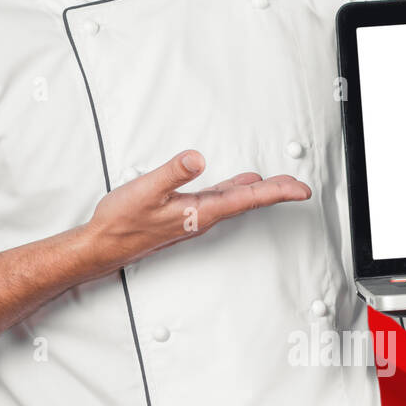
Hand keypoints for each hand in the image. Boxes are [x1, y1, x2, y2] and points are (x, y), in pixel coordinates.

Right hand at [83, 149, 310, 270]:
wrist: (104, 246)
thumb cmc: (122, 222)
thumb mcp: (146, 191)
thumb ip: (172, 173)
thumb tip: (197, 159)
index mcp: (201, 211)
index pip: (248, 199)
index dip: (278, 192)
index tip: (301, 190)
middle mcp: (203, 216)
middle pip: (248, 201)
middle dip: (276, 192)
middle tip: (299, 186)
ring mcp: (194, 216)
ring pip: (235, 201)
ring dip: (258, 192)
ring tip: (278, 183)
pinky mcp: (184, 213)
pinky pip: (219, 200)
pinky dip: (235, 190)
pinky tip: (239, 184)